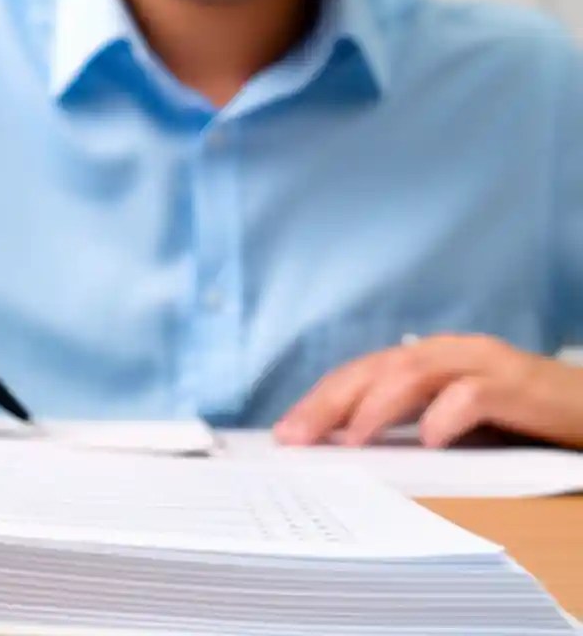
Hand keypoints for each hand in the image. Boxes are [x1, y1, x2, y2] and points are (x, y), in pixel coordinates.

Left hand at [273, 334, 582, 449]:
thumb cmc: (516, 418)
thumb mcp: (449, 422)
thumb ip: (404, 428)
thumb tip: (339, 449)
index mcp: (427, 361)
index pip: (359, 374)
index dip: (319, 401)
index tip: (284, 434)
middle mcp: (449, 354)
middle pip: (376, 368)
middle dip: (330, 402)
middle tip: (297, 436)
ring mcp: (485, 365)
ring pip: (416, 372)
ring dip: (377, 406)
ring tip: (351, 439)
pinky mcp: (521, 386)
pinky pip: (476, 394)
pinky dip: (447, 414)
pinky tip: (429, 439)